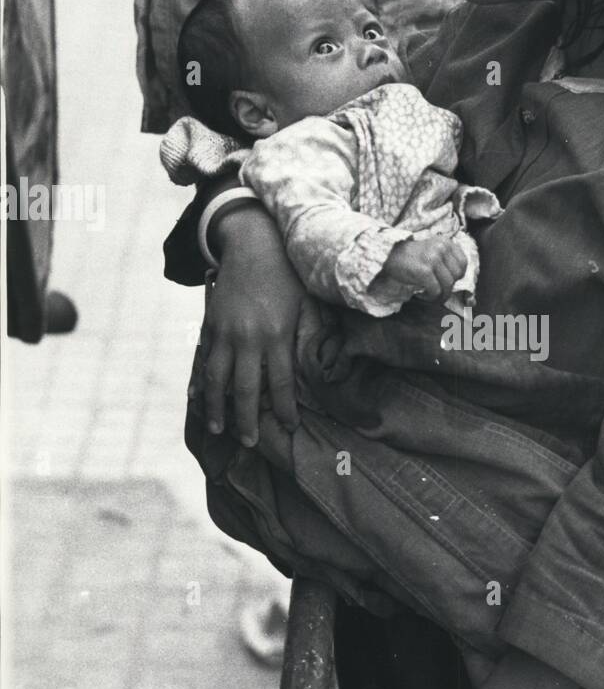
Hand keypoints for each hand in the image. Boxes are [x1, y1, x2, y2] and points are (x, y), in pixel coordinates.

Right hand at [199, 207, 303, 446]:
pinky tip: (196, 399)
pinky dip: (198, 381)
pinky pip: (201, 359)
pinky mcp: (209, 324)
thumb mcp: (308, 305)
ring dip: (216, 407)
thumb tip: (321, 372)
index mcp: (277, 335)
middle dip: (248, 419)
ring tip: (219, 429)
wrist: (253, 245)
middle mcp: (248, 338)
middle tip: (250, 443)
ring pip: (216, 378)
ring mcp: (224, 332)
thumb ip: (313, 338)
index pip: (282, 383)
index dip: (285, 409)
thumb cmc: (288, 277)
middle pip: (246, 389)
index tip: (290, 428)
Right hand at [382, 237, 466, 300]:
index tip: (447, 281)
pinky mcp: (424, 270)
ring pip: (448, 285)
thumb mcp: (430, 251)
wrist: (387, 255)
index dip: (457, 276)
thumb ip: (444, 260)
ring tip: (431, 295)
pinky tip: (423, 295)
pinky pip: (436, 290)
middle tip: (437, 290)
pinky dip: (431, 297)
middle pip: (457, 275)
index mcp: (445, 242)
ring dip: (440, 295)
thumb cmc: (409, 257)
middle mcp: (441, 248)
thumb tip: (456, 283)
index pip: (463, 263)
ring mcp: (433, 259)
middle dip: (449, 287)